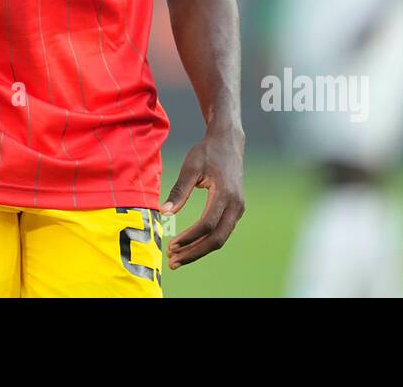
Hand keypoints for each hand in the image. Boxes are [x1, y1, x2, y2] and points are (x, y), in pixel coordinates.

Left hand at [161, 125, 245, 268]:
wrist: (228, 142)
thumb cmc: (207, 152)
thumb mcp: (190, 167)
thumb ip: (179, 191)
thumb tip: (164, 213)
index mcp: (225, 194)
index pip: (206, 224)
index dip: (189, 238)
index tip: (172, 245)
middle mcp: (236, 205)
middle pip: (216, 239)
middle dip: (194, 252)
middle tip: (173, 261)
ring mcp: (238, 208)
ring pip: (220, 238)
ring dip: (199, 249)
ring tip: (178, 257)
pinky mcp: (236, 210)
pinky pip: (222, 231)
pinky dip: (206, 241)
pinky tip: (189, 245)